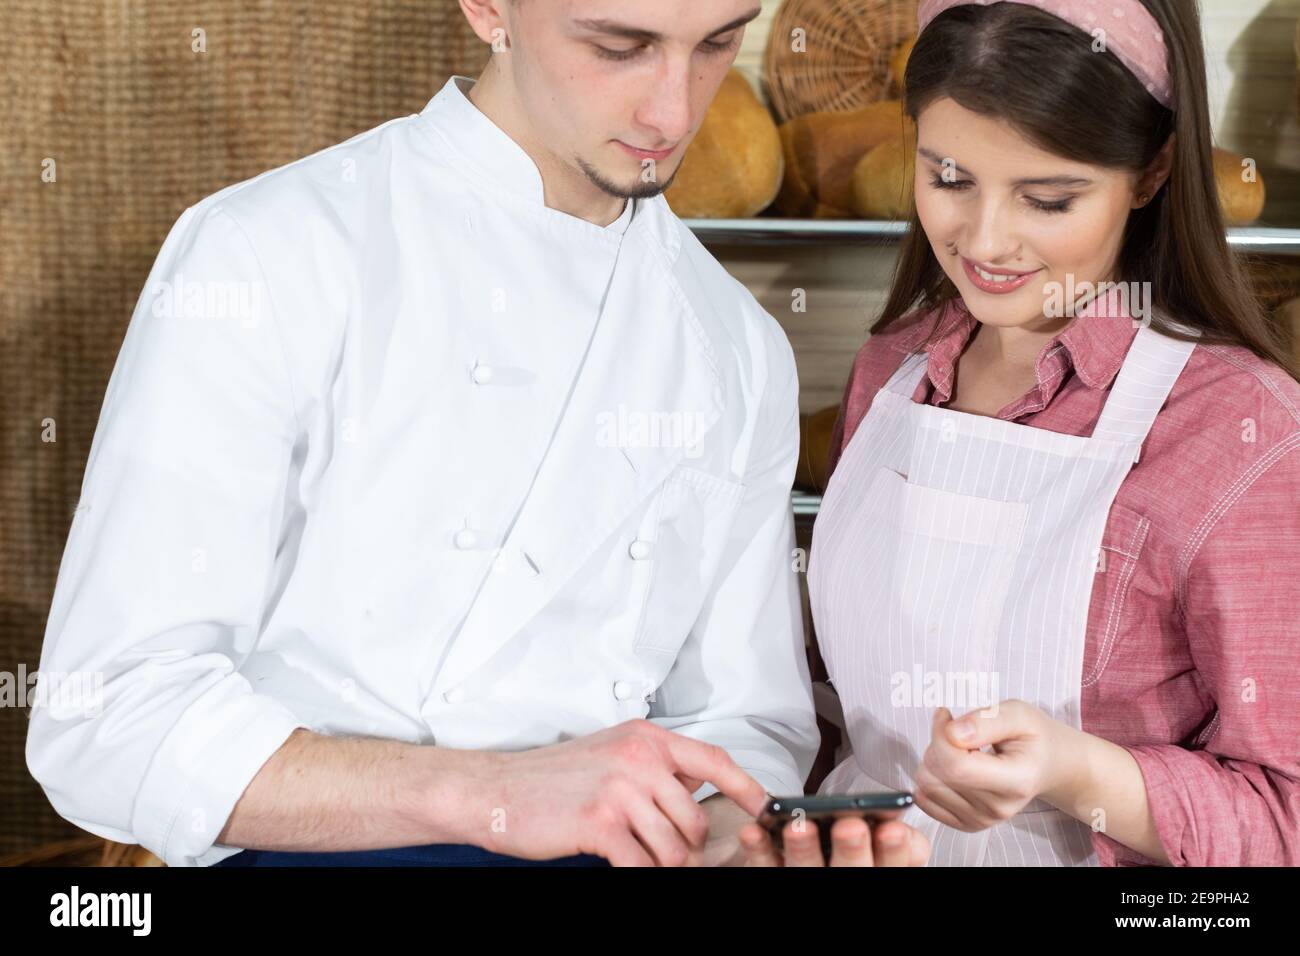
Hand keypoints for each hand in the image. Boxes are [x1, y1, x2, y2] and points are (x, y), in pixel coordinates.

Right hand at [476, 719, 768, 865]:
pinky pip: (642, 865)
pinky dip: (638, 874)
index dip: (748, 788)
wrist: (497, 790)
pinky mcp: (600, 823)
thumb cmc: (553, 776)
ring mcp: (620, 789)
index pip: (714, 760)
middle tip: (667, 854)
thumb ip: (654, 764)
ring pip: (673, 847)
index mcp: (646, 737)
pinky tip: (624, 867)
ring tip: (641, 860)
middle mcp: (639, 757)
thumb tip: (695, 787)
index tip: (766, 810)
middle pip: (695, 818)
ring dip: (663, 865)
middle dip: (687, 847)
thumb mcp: (611, 751)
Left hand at [737, 816, 930, 865]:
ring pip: (805, 871)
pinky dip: (760, 848)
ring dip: (803, 849)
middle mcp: (846, 881)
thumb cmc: (856, 859)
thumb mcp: (888, 852)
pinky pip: (766, 866)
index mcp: (877, 870)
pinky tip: (753, 830)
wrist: (819, 871)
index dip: (893, 850)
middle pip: (851, 871)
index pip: (893, 865)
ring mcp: (808, 882)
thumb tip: (900, 829)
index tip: (891, 829)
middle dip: (851, 850)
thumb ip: (903, 842)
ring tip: (799, 826)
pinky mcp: (777, 877)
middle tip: (849, 826)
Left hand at [913, 701, 1077, 831]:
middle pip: (938, 775)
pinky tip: (951, 765)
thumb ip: (986, 721)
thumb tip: (953, 734)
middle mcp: (999, 807)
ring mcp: (983, 820)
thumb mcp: (1018, 713)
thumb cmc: (1032, 737)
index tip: (945, 714)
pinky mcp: (968, 824)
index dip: (940, 735)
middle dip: (936, 744)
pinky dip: (931, 777)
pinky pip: (926, 801)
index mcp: (1017, 781)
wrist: (1046, 764)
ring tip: (957, 748)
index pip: (957, 766)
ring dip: (932, 760)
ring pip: (927, 787)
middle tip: (955, 729)